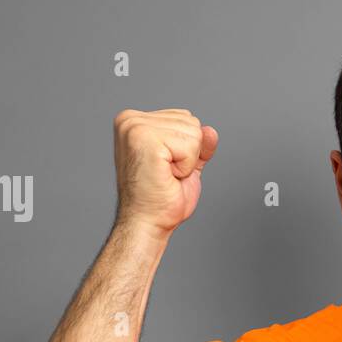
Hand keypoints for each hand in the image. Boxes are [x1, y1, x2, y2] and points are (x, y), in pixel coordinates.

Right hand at [112, 108, 217, 235]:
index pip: (185, 118)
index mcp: (134, 121)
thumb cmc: (160, 200)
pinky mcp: (146, 139)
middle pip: (191, 122)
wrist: (147, 223)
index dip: (186, 149)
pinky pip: (190, 146)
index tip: (165, 168)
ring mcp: (135, 127)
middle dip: (188, 154)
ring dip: (186, 162)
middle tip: (166, 174)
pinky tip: (166, 176)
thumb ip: (198, 144)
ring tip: (165, 175)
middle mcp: (130, 120)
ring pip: (193, 132)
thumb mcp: (186, 165)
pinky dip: (186, 167)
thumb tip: (210, 130)